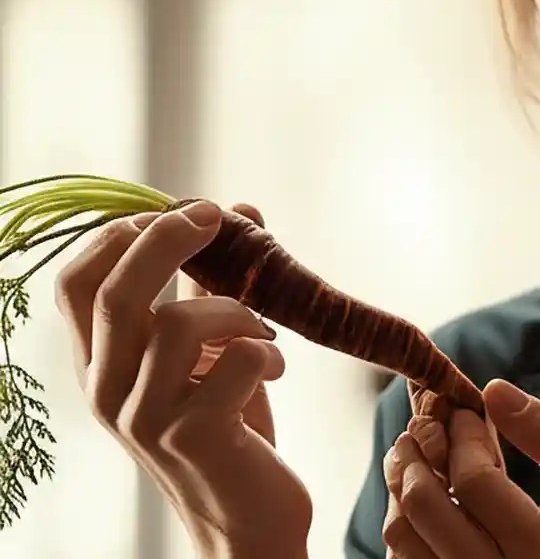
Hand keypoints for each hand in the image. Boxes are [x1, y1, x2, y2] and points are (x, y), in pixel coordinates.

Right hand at [53, 201, 310, 557]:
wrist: (249, 519)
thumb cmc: (228, 427)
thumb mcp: (210, 354)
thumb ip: (212, 286)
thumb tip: (241, 211)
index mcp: (100, 365)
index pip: (74, 285)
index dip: (120, 235)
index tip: (176, 211)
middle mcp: (108, 391)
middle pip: (116, 293)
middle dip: (167, 239)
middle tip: (216, 216)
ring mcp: (146, 418)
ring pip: (182, 324)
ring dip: (239, 311)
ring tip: (264, 334)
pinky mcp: (195, 437)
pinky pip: (239, 360)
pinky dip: (269, 352)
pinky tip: (276, 371)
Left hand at [382, 379, 539, 558]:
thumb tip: (495, 389)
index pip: (475, 482)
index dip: (463, 435)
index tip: (470, 409)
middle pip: (425, 511)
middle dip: (418, 454)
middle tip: (429, 422)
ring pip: (406, 545)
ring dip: (404, 490)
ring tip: (418, 454)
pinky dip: (411, 530)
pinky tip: (431, 503)